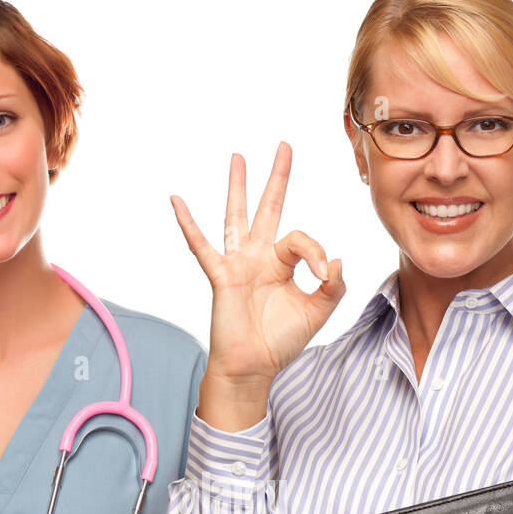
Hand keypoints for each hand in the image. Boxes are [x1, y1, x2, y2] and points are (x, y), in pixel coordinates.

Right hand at [170, 143, 345, 385]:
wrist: (253, 367)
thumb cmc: (279, 342)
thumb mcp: (317, 312)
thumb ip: (332, 287)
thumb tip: (336, 259)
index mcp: (282, 264)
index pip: (301, 240)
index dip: (316, 253)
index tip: (324, 276)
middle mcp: (259, 258)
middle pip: (269, 209)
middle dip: (277, 178)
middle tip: (284, 146)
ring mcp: (238, 264)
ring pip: (237, 217)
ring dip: (238, 187)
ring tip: (238, 157)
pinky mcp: (221, 276)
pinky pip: (201, 246)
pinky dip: (188, 224)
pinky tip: (176, 200)